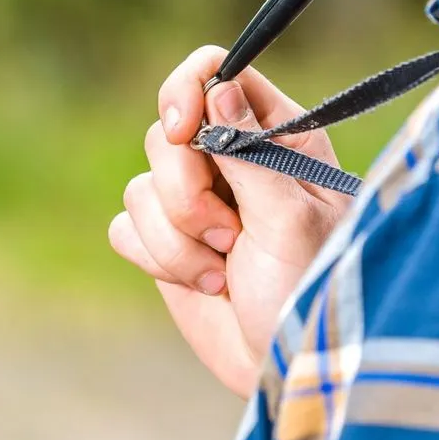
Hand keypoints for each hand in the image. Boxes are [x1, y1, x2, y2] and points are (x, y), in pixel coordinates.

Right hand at [109, 47, 352, 397]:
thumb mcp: (291, 218)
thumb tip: (218, 86)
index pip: (216, 74)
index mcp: (276, 138)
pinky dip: (160, 259)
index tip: (186, 132)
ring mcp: (196, 204)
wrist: (290, 366)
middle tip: (228, 235)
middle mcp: (232, 162)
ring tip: (226, 271)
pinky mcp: (167, 245)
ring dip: (178, 238)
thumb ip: (250, 150)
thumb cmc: (311, 290)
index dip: (188, 91)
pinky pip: (127, 227)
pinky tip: (206, 285)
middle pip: (166, 133)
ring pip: (142, 187)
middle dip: (185, 191)